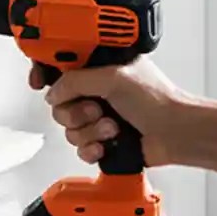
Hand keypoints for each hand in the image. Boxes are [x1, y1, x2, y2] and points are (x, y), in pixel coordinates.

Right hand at [28, 56, 194, 166]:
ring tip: (112, 127)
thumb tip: (53, 92)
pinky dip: (92, 148)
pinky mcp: (103, 140)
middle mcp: (97, 91)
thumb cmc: (159, 101)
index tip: (38, 82)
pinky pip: (79, 147)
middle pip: (59, 103)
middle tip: (97, 109)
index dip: (45, 74)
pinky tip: (108, 144)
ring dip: (89, 131)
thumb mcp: (112, 78)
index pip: (60, 67)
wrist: (178, 134)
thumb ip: (75, 81)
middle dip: (76, 111)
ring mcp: (99, 117)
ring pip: (68, 127)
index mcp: (99, 68)